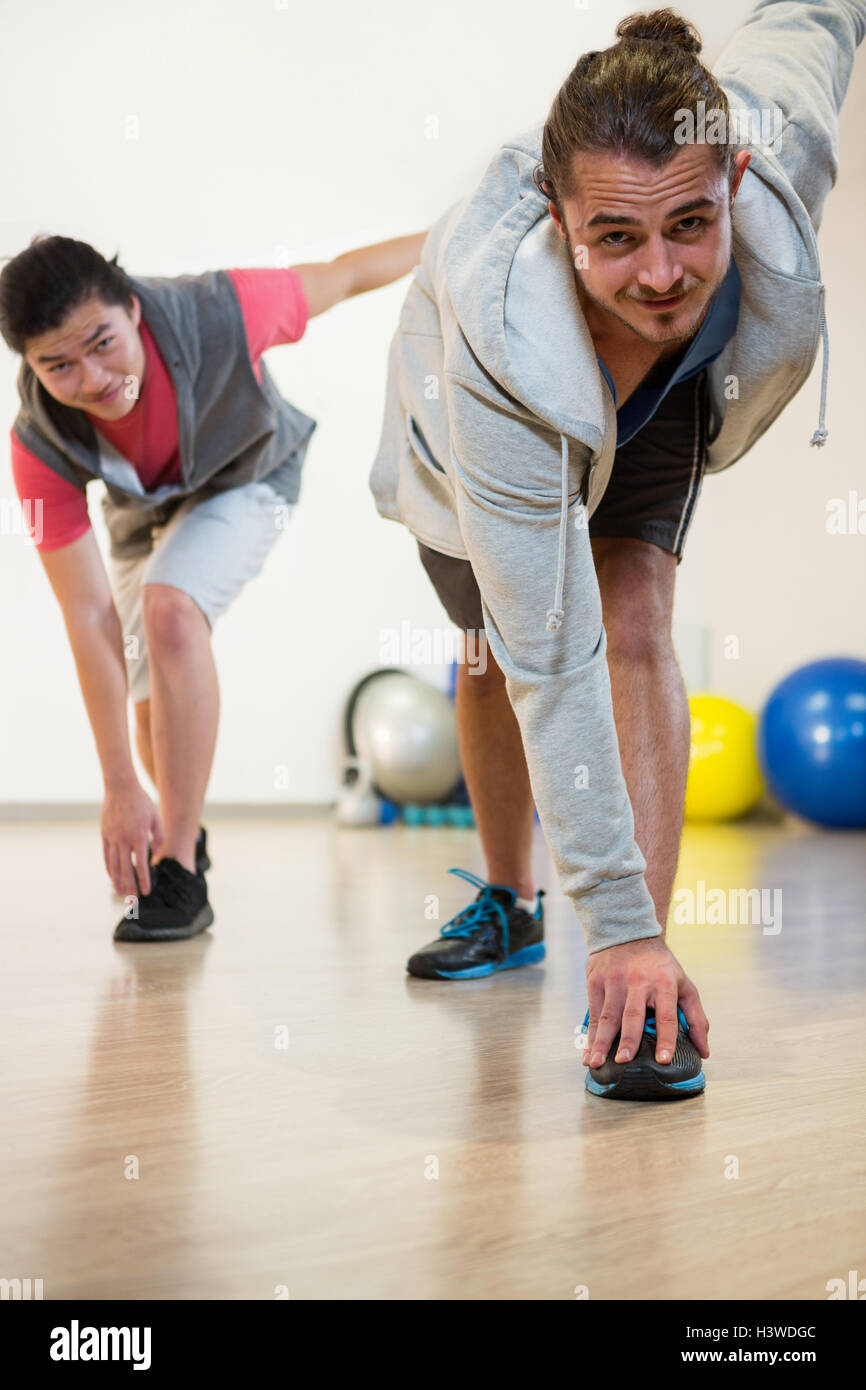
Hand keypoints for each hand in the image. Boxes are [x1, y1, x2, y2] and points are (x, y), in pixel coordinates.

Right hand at [101, 784, 162, 899]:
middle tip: (133, 901)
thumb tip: (156, 855)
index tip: (146, 892)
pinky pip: (106, 856)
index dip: (143, 880)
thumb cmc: (142, 802)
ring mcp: (112, 838)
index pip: (141, 864)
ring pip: (114, 865)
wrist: (121, 788)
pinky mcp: (104, 835)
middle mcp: (123, 839)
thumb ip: (158, 837)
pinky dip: (109, 869)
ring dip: (117, 881)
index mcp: (138, 836)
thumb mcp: (156, 818)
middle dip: (130, 887)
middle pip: (126, 869)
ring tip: (121, 893)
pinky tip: (112, 878)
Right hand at [583, 936, 708, 1066]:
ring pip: (608, 1016)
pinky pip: (593, 1013)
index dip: (666, 1039)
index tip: (663, 1060)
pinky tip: (588, 1052)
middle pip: (633, 1015)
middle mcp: (639, 982)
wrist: (628, 933)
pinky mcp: (596, 981)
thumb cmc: (660, 966)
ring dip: (602, 1041)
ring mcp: (615, 981)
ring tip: (596, 1062)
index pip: (667, 1016)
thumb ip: (696, 1018)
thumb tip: (703, 1051)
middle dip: (628, 1040)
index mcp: (664, 984)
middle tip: (624, 1061)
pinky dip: (590, 1035)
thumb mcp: (684, 985)